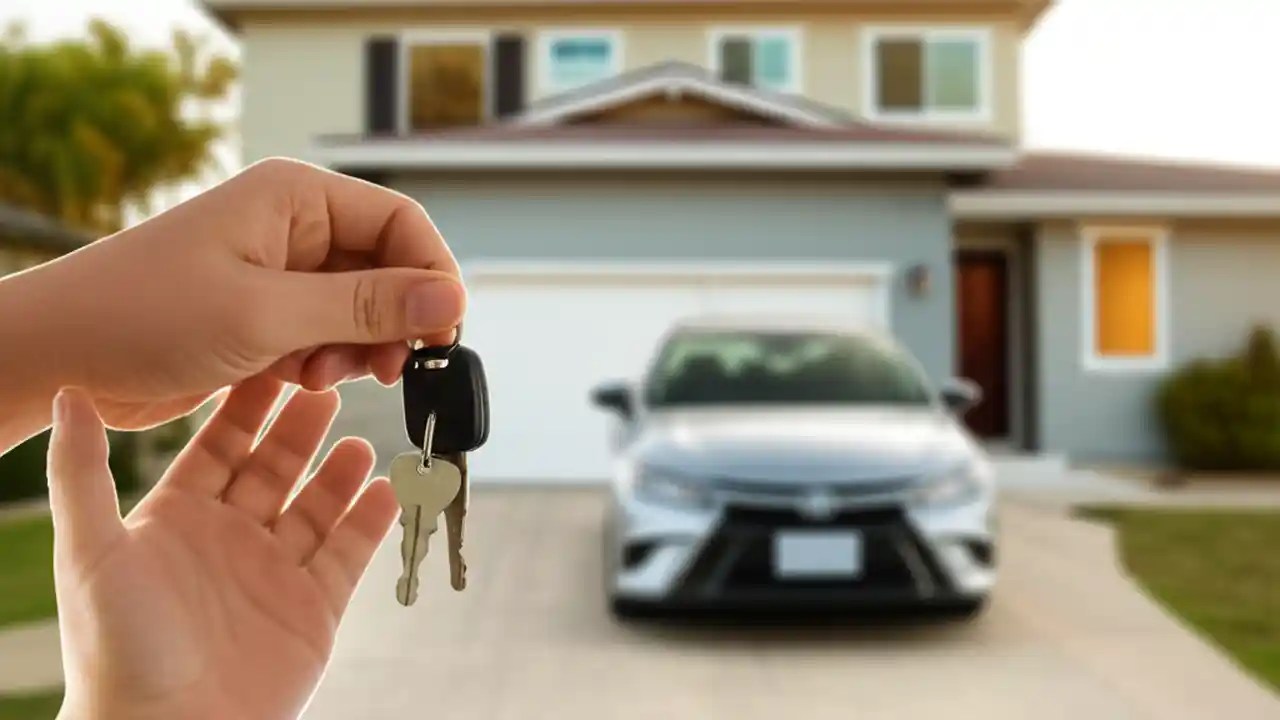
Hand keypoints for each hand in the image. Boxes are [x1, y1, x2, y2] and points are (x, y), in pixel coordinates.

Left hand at [0, 157, 464, 437]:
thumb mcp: (266, 312)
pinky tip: (297, 378)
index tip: (444, 332)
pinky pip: (325, 336)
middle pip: (386, 269)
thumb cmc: (143, 314)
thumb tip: (452, 298)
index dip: (432, 275)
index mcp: (295, 198)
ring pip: (359, 310)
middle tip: (388, 366)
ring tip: (325, 373)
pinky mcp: (264, 316)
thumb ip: (365, 306)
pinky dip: (324, 363)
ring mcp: (278, 274)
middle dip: (393, 322)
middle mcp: (293, 228)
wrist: (57, 357)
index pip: (400, 223)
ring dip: (357, 349)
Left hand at [48, 382, 398, 719]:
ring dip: (340, 471)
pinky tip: (385, 487)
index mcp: (175, 518)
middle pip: (275, 467)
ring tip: (361, 439)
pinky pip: (349, 553)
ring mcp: (274, 573)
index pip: (219, 445)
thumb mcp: (91, 550)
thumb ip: (82, 470)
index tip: (271, 360)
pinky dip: (370, 520)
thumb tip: (66, 393)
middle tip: (331, 383)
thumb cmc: (119, 648)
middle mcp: (228, 538)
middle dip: (302, 428)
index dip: (246, 405)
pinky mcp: (314, 609)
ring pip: (317, 505)